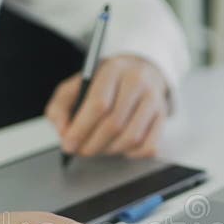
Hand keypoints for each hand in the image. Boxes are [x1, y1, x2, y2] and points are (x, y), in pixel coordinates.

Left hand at [45, 55, 169, 158]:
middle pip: (114, 124)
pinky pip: (148, 147)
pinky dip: (131, 154)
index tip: (69, 144)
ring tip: (98, 147)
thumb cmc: (104, 83)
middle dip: (93, 144)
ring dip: (110, 150)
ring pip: (131, 138)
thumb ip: (61, 106)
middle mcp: (137, 82)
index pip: (99, 104)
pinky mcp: (162, 117)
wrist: (140, 70)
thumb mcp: (77, 85)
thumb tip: (63, 131)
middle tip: (80, 151)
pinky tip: (119, 146)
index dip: (81, 129)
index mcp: (113, 69)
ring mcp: (153, 100)